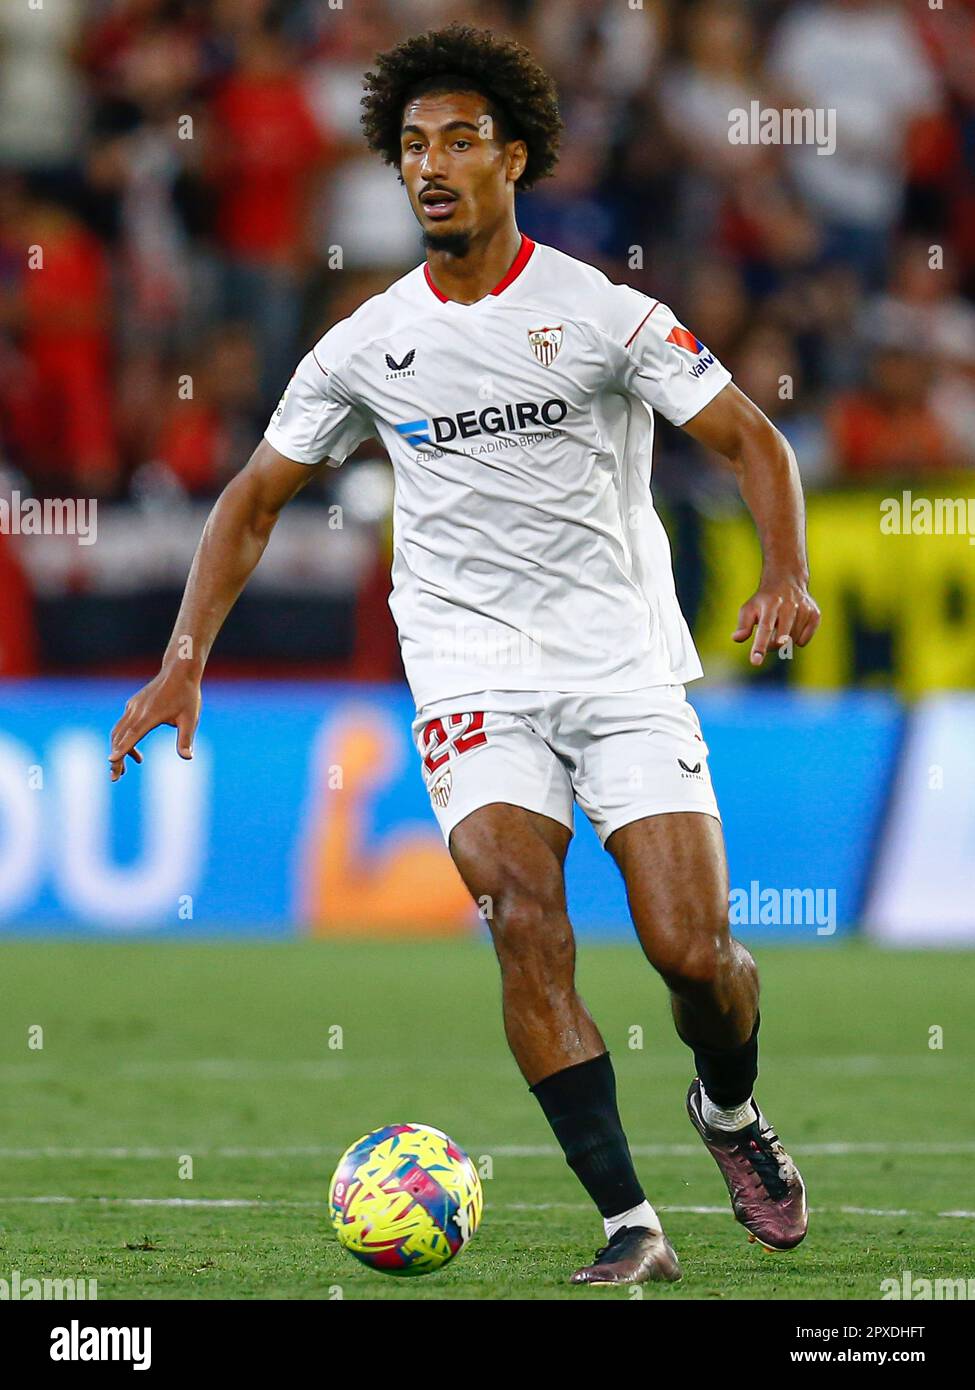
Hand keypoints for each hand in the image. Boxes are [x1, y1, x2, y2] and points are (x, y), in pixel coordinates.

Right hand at [108, 666, 201, 780]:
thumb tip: (187, 757)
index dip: (122, 749)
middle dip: (116, 758)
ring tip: (123, 770)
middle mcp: (137, 711)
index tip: (111, 761)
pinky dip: (123, 740)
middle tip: (115, 778)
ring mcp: (132, 707)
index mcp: (150, 715)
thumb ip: (185, 739)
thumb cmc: (187, 696)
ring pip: (118, 731)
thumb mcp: (190, 719)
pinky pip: (123, 725)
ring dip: (118, 750)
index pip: (133, 735)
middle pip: (120, 737)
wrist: (178, 672)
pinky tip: (135, 751)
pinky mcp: (132, 705)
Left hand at [732, 572, 819, 665]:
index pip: (765, 628)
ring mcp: (804, 609)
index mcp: (770, 604)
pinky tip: (792, 626)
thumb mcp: (749, 609)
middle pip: (781, 639)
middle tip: (767, 639)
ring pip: (792, 641)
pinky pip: (803, 640)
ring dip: (782, 642)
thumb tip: (736, 638)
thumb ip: (743, 625)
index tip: (755, 661)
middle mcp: (789, 605)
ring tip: (779, 627)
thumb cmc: (764, 601)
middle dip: (771, 645)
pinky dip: (795, 639)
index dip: (760, 646)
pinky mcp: (815, 615)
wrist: (787, 580)